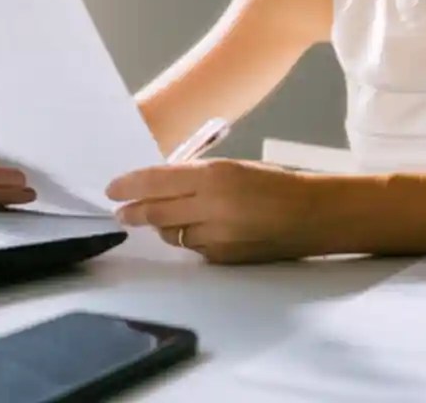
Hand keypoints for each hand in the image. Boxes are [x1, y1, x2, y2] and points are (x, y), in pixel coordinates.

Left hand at [106, 159, 315, 263]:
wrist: (312, 215)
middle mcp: (212, 206)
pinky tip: (201, 229)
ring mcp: (217, 236)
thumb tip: (158, 185)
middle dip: (134, 211)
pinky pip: (193, 248)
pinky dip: (190, 238)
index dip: (129, 185)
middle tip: (121, 211)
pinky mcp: (223, 258)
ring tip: (163, 216)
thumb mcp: (233, 167)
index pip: (157, 181)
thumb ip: (195, 177)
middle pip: (156, 211)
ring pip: (172, 233)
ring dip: (163, 224)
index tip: (112, 189)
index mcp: (215, 175)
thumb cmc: (274, 184)